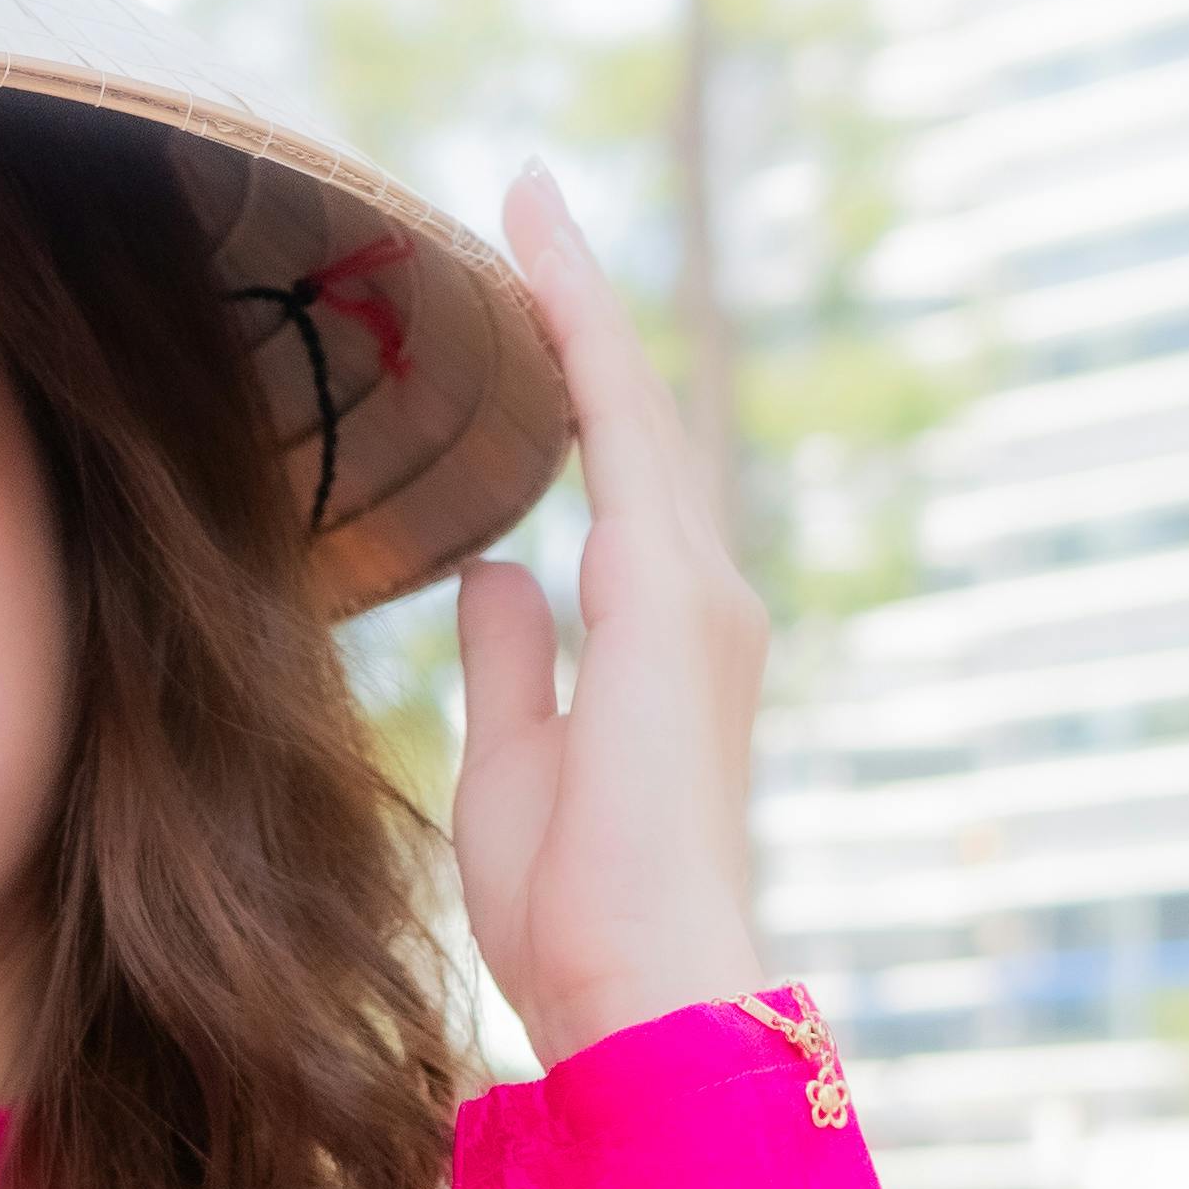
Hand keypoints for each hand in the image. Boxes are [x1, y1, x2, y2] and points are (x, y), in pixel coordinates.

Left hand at [448, 164, 768, 1071]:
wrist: (638, 985)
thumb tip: (494, 571)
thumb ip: (511, 660)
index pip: (611, 482)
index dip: (574, 385)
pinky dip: (583, 342)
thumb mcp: (512, 761)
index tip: (524, 291)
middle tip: (526, 204)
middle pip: (632, 426)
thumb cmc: (577, 911)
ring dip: (581, 304)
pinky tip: (540, 264)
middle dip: (583, 317)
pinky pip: (619, 430)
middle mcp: (694, 597)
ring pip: (633, 408)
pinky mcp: (667, 596)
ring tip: (528, 202)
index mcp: (655, 643)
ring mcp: (694, 591)